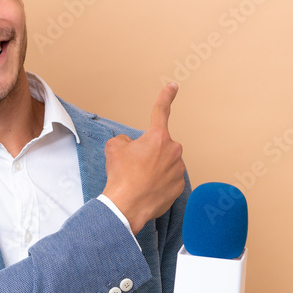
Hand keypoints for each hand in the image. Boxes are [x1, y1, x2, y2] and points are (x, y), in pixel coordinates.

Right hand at [102, 82, 185, 233]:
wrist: (126, 206)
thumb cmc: (121, 176)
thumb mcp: (114, 148)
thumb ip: (126, 140)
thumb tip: (131, 146)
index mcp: (158, 137)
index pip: (162, 111)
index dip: (166, 96)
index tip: (173, 86)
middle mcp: (173, 151)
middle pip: (160, 145)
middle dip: (150, 152)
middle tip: (135, 166)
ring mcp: (178, 170)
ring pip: (165, 163)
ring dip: (155, 168)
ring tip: (139, 180)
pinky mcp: (179, 187)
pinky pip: (169, 179)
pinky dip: (159, 183)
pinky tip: (147, 189)